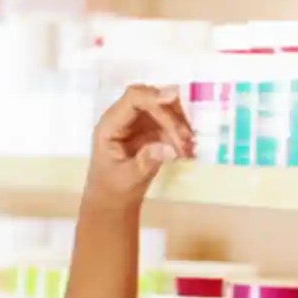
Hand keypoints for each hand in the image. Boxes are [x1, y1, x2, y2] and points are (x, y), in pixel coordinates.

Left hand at [85, 84, 193, 207]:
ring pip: (162, 108)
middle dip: (171, 113)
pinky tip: (186, 151)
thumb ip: (146, 161)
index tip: (176, 105)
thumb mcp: (129, 179)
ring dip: (178, 124)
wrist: (112, 199)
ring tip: (187, 148)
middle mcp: (122, 118)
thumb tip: (167, 147)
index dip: (155, 98)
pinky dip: (179, 133)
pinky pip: (168, 122)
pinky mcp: (148, 130)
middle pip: (150, 98)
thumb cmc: (114, 188)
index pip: (133, 99)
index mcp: (110, 125)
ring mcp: (135, 123)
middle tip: (186, 137)